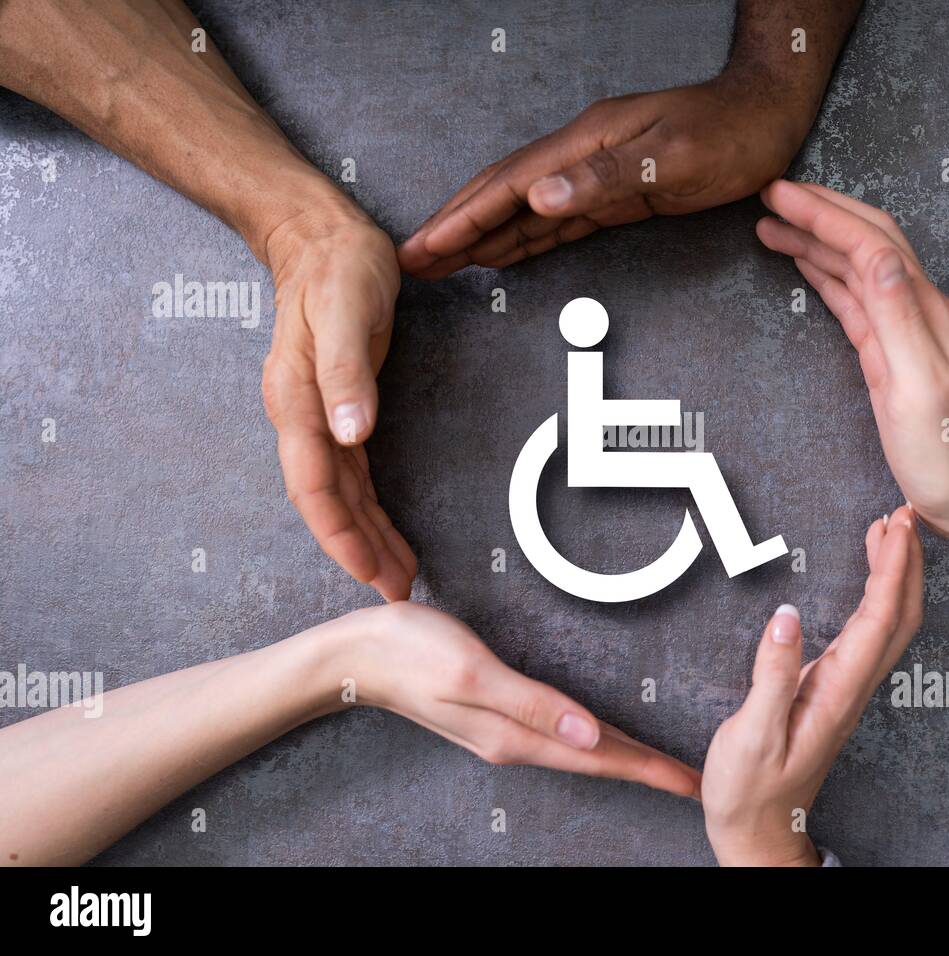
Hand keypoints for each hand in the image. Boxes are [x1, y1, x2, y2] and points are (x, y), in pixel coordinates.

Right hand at [261, 204, 417, 600]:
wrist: (320, 236)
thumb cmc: (336, 267)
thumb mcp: (345, 311)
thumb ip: (345, 374)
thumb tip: (353, 433)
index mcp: (297, 400)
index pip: (315, 485)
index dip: (340, 534)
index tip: (369, 571)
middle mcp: (302, 415)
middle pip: (327, 502)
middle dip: (358, 550)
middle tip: (395, 590)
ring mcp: (317, 415)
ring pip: (340, 493)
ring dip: (365, 536)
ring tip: (396, 576)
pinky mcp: (338, 408)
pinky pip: (350, 473)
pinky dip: (367, 507)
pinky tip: (383, 529)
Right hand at [342, 601, 701, 797]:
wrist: (355, 654)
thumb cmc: (410, 651)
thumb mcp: (474, 673)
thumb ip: (534, 706)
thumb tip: (590, 736)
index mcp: (514, 735)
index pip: (598, 758)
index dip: (647, 769)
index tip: (688, 782)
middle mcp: (513, 742)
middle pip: (595, 760)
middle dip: (645, 770)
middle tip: (690, 780)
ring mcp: (503, 732)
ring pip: (579, 751)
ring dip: (622, 758)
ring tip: (659, 764)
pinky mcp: (494, 715)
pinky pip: (558, 736)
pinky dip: (591, 740)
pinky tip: (600, 736)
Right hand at [398, 72, 811, 279]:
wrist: (769, 114)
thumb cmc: (732, 133)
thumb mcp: (673, 157)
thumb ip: (605, 179)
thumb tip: (538, 199)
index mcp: (586, 144)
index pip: (509, 185)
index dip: (464, 217)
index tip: (427, 247)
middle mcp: (582, 157)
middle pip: (503, 194)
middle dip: (456, 228)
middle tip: (413, 262)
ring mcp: (596, 173)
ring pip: (524, 210)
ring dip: (482, 237)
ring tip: (443, 264)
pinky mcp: (616, 192)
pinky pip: (557, 221)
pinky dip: (524, 239)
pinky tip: (504, 253)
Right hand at [702, 506, 921, 865]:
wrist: (758, 833)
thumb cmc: (749, 791)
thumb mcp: (750, 735)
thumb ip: (771, 675)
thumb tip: (785, 614)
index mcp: (836, 692)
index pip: (878, 619)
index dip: (892, 568)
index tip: (896, 525)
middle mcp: (851, 688)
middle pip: (900, 617)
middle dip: (908, 561)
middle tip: (903, 513)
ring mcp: (846, 690)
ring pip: (890, 624)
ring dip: (895, 575)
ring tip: (887, 532)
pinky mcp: (833, 691)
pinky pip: (870, 634)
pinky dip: (876, 596)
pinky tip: (865, 582)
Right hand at [755, 180, 948, 579]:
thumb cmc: (948, 455)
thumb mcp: (921, 389)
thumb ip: (899, 320)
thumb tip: (878, 256)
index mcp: (923, 312)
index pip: (869, 243)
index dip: (823, 215)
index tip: (779, 197)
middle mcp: (916, 310)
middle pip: (866, 239)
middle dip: (819, 211)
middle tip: (770, 196)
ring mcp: (904, 330)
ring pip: (856, 265)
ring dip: (816, 238)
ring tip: (772, 225)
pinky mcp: (889, 353)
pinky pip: (854, 298)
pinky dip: (826, 273)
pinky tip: (806, 265)